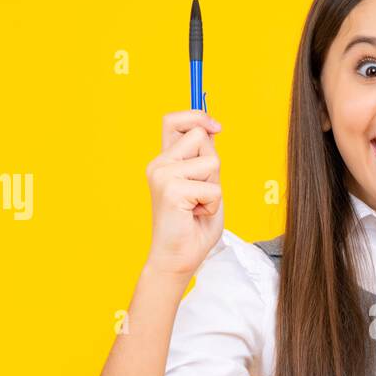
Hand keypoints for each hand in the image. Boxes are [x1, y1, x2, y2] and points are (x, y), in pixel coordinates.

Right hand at [144, 110, 224, 277]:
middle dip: (214, 164)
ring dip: (215, 187)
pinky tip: (196, 214)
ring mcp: (162, 175)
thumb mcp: (204, 185)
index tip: (216, 127)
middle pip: (201, 137)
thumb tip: (213, 129)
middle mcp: (159, 164)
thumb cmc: (193, 226)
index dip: (197, 116)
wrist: (178, 259)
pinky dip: (213, 205)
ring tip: (199, 205)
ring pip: (211, 161)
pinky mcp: (171, 190)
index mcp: (165, 161)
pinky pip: (213, 188)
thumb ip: (204, 159)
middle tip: (202, 192)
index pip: (173, 120)